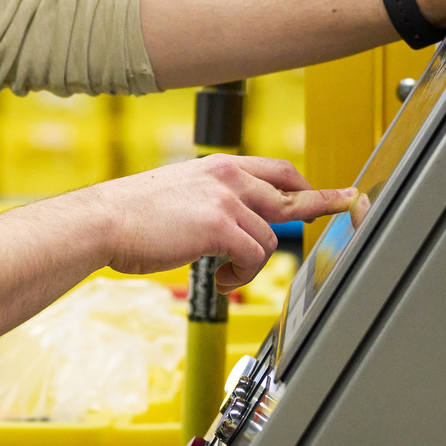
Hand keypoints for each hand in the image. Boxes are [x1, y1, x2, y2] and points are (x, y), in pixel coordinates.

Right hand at [90, 155, 356, 290]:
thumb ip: (210, 199)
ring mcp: (226, 199)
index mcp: (217, 167)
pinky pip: (255, 257)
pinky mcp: (220, 226)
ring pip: (270, 238)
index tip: (334, 191)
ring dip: (252, 263)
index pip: (276, 169)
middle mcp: (227, 176)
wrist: (102, 221)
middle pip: (290, 194)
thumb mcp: (178, 193)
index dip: (306, 185)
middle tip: (343, 208)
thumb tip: (229, 223)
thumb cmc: (130, 215)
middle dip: (320, 205)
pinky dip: (241, 275)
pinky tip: (220, 278)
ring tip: (224, 273)